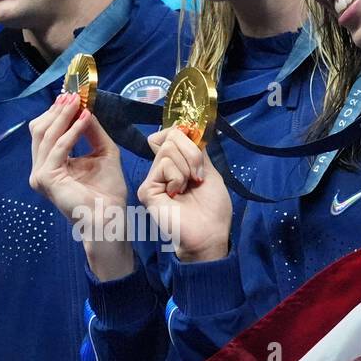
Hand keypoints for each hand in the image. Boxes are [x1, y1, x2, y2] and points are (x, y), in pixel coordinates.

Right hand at [28, 92, 133, 279]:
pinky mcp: (46, 178)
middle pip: (40, 130)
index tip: (72, 95)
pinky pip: (58, 148)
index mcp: (50, 164)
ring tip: (78, 102)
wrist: (109, 217)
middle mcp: (40, 169)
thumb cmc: (107, 192)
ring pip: (46, 135)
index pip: (45, 132)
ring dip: (63, 116)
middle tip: (73, 95)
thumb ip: (92, 132)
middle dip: (57, 110)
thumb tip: (86, 108)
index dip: (56, 112)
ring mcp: (40, 175)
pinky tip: (85, 119)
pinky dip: (72, 131)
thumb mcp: (103, 153)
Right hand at [137, 127, 231, 263]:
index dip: (186, 137)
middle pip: (171, 136)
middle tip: (197, 178)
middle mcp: (162, 169)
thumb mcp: (209, 171)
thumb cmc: (213, 208)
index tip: (199, 155)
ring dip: (187, 167)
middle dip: (192, 154)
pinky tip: (177, 194)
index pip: (171, 133)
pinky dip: (177, 177)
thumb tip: (187, 128)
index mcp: (176, 164)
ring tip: (188, 188)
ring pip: (167, 149)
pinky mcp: (147, 189)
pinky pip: (163, 164)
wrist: (209, 233)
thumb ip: (196, 151)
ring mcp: (153, 179)